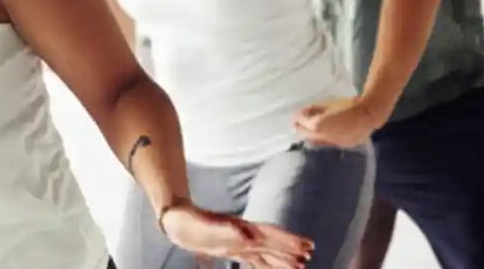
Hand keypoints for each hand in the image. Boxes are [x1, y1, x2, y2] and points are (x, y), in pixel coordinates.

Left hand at [161, 202, 312, 267]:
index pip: (269, 235)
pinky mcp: (230, 249)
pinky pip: (254, 259)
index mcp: (240, 228)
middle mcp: (242, 235)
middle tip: (308, 256)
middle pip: (272, 242)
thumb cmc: (187, 221)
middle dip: (290, 249)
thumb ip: (226, 230)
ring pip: (266, 251)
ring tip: (300, 265)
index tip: (306, 246)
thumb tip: (247, 233)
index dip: (287, 240)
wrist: (174, 220)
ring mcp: (237, 242)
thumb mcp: (204, 226)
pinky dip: (266, 264)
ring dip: (282, 258)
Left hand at [293, 97, 379, 147]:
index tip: (296, 118)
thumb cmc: (345, 105)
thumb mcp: (325, 104)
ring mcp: (333, 143)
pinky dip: (324, 139)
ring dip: (313, 136)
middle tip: (301, 124)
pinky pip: (328, 144)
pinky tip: (326, 133)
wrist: (367, 114)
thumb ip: (311, 110)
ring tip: (314, 129)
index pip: (300, 125)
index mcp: (317, 125)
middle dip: (303, 130)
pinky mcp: (342, 146)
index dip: (297, 121)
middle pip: (306, 136)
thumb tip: (300, 114)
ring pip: (317, 142)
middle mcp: (323, 137)